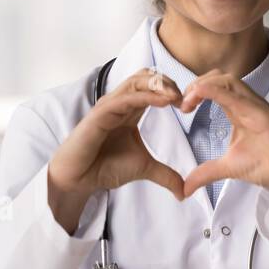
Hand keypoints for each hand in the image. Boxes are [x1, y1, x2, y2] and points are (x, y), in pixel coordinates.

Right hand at [47, 68, 186, 232]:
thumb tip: (185, 192)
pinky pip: (125, 98)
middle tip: (186, 98)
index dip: (172, 90)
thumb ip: (166, 175)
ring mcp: (109, 106)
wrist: (79, 180)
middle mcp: (119, 103)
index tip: (189, 104)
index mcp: (130, 110)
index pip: (153, 86)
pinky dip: (146, 96)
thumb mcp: (144, 168)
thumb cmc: (105, 168)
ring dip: (160, 85)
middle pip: (146, 77)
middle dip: (169, 82)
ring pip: (136, 81)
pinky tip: (164, 102)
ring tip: (177, 97)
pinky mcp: (100, 114)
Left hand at [178, 70, 268, 202]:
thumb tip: (185, 189)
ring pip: (228, 80)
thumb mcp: (228, 167)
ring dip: (204, 84)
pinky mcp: (264, 115)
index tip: (181, 108)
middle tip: (182, 103)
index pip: (214, 88)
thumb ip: (206, 173)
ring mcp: (256, 107)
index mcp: (238, 110)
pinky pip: (239, 98)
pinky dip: (217, 91)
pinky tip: (201, 93)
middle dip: (196, 83)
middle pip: (219, 77)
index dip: (194, 91)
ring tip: (189, 101)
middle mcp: (247, 104)